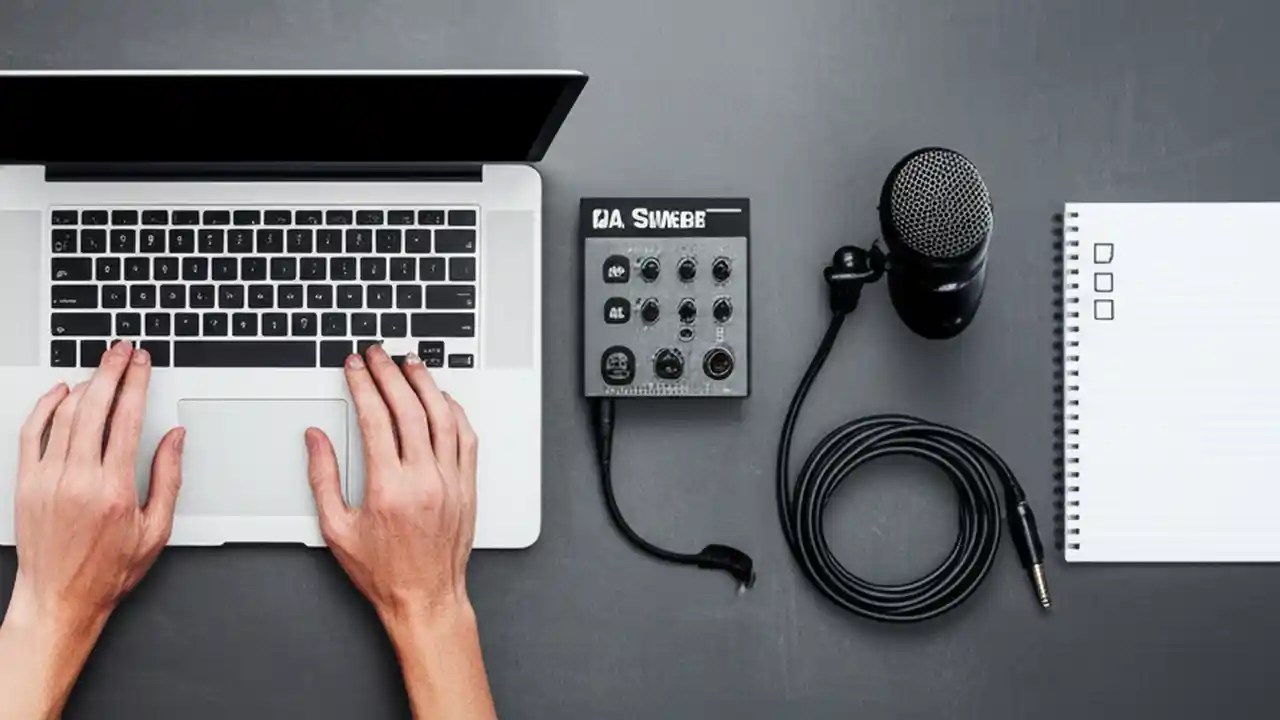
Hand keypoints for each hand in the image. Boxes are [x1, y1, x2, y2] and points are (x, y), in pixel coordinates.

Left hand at [0, 340, 184, 718]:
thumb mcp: (156, 529)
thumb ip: (168, 478)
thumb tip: (174, 439)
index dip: (136, 384)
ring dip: (84, 384)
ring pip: (65, 415)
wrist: (59, 599)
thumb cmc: (107, 571)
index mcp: (114, 489)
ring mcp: (47, 479)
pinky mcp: (26, 484)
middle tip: (121, 351)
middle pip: (95, 407)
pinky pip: (32, 432)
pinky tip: (59, 393)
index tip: (142, 363)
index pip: (127, 419)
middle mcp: (78, 479)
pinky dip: (45, 407)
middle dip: (111, 372)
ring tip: (99, 368)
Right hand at [306, 345, 493, 718]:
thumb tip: (315, 438)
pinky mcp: (468, 486)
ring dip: (426, 384)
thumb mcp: (336, 528)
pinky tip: (442, 398)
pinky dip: (454, 412)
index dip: (363, 384)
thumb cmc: (382, 571)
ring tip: (410, 363)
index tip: (354, 366)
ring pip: (443, 416)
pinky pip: (466, 438)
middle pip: (409, 408)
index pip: (376, 418)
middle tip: (377, 355)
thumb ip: (322, 477)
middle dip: (390, 374)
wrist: (425, 598)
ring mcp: (450, 481)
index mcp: (389, 487)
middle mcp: (424, 479)